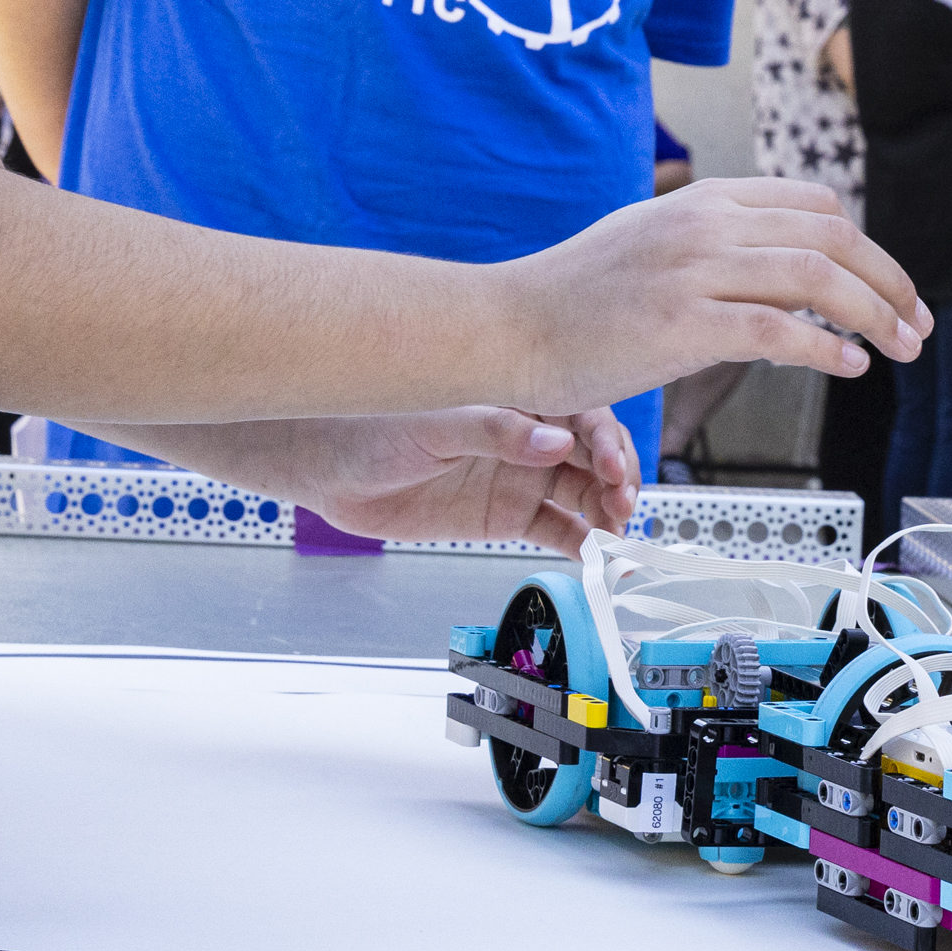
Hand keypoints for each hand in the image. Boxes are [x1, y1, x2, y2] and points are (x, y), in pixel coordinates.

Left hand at [207, 408, 643, 555]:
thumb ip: (495, 431)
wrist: (330, 465)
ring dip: (606, 510)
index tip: (611, 470)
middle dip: (616, 477)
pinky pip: (557, 527)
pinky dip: (582, 541)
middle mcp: (529, 431)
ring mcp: (521, 472)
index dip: (605, 440)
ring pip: (583, 491)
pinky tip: (596, 557)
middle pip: (593, 452)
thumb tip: (554, 441)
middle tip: (621, 506)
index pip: (582, 411)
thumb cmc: (374, 422)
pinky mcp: (507, 512)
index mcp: (519, 393)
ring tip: (614, 536)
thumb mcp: (436, 423)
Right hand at [496, 177, 930, 414]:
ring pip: (817, 277)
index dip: (867, 247)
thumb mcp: (652, 245)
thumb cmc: (571, 298)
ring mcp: (692, 269)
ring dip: (875, 314)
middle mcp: (704, 223)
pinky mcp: (681, 323)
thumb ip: (715, 247)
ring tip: (900, 347)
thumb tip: (780, 275)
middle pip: (832, 235)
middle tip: (916, 323)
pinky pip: (778, 330)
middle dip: (889, 282)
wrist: (505, 327)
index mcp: (702, 199)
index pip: (815, 203)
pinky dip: (826, 348)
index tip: (890, 287)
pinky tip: (848, 365)